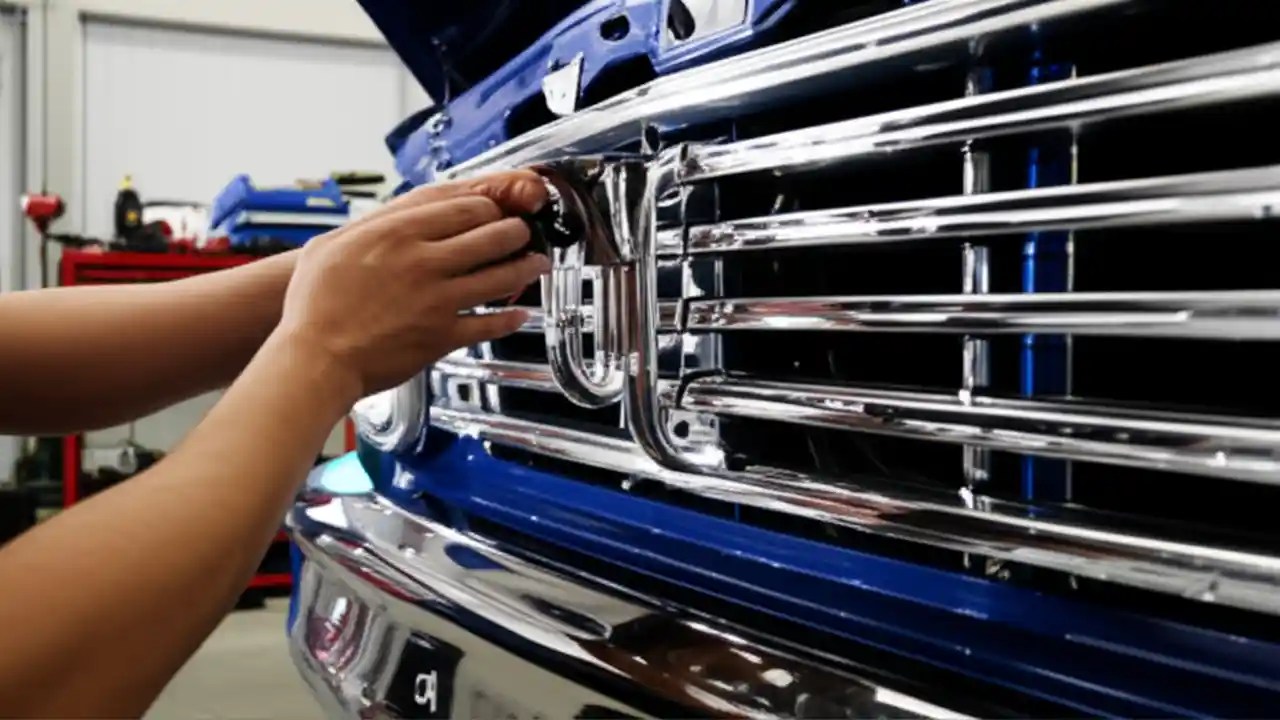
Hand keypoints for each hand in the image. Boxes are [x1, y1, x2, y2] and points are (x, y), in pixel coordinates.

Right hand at [271, 170, 550, 402]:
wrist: (315, 358)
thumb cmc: (314, 306)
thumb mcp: (331, 245)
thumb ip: (369, 227)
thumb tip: (392, 217)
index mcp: (397, 232)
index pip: (464, 205)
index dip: (490, 205)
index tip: (497, 209)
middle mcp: (424, 261)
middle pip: (493, 234)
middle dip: (517, 230)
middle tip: (524, 232)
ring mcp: (438, 300)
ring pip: (501, 275)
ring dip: (526, 267)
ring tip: (537, 263)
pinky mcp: (443, 335)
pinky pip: (490, 324)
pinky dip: (510, 318)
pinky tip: (519, 314)